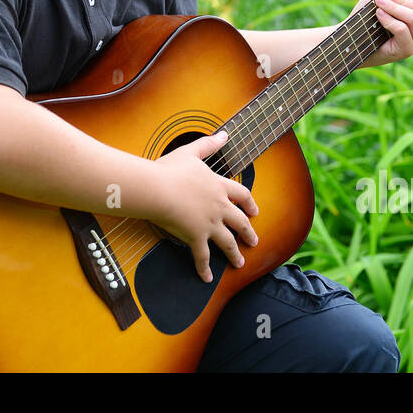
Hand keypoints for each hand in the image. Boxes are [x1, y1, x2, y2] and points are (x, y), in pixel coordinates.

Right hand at [152, 130, 258, 282]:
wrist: (157, 189)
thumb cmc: (169, 169)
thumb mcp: (191, 152)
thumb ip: (209, 144)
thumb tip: (225, 133)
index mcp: (218, 186)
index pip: (240, 195)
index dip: (249, 203)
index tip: (255, 211)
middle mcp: (218, 206)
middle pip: (239, 221)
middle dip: (248, 232)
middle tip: (254, 240)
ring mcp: (209, 224)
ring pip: (227, 242)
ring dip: (234, 253)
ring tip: (239, 262)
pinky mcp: (195, 237)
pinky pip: (202, 257)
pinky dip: (205, 269)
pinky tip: (208, 278)